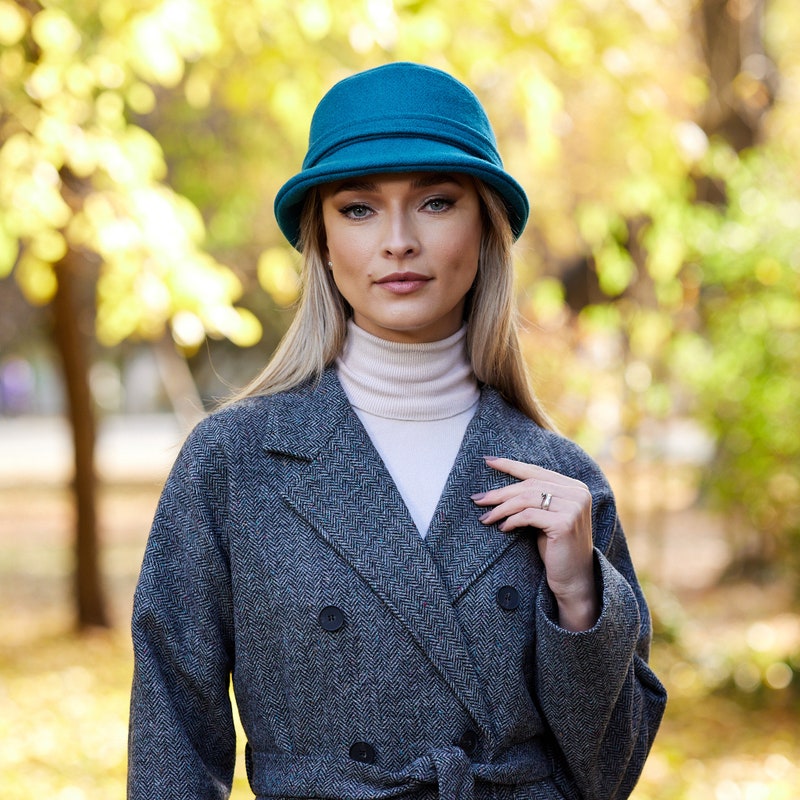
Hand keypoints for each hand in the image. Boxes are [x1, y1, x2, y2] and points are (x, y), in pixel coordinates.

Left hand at [472, 456, 598, 630]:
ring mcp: (573, 507)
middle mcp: (578, 493)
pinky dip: (511, 520)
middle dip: (500, 492)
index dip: (510, 465)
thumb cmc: (555, 547)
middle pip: (529, 484)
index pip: (536, 471)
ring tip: (485, 518)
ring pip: (526, 498)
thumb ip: (535, 497)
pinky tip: (502, 528)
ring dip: (501, 508)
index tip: (487, 461)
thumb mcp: (545, 516)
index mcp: (574, 487)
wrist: (574, 579)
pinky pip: (528, 515)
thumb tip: (499, 486)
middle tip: (477, 499)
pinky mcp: (565, 523)